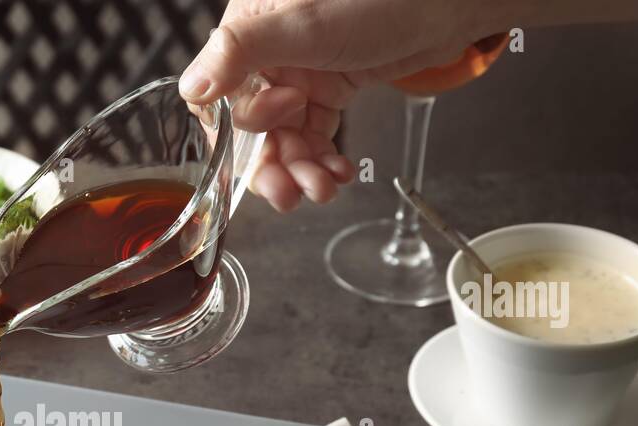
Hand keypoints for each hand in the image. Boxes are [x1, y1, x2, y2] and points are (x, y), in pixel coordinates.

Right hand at [180, 0, 490, 211]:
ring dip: (301, 171)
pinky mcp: (327, 90)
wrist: (445, 2)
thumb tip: (192, 87)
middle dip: (272, 165)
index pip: (216, 97)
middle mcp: (267, 56)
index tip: (269, 135)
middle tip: (290, 194)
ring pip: (283, 140)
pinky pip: (312, 136)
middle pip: (251, 129)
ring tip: (323, 189)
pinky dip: (322, 160)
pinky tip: (337, 173)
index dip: (238, 129)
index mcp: (249, 32)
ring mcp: (298, 75)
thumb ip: (241, 52)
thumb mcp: (303, 25)